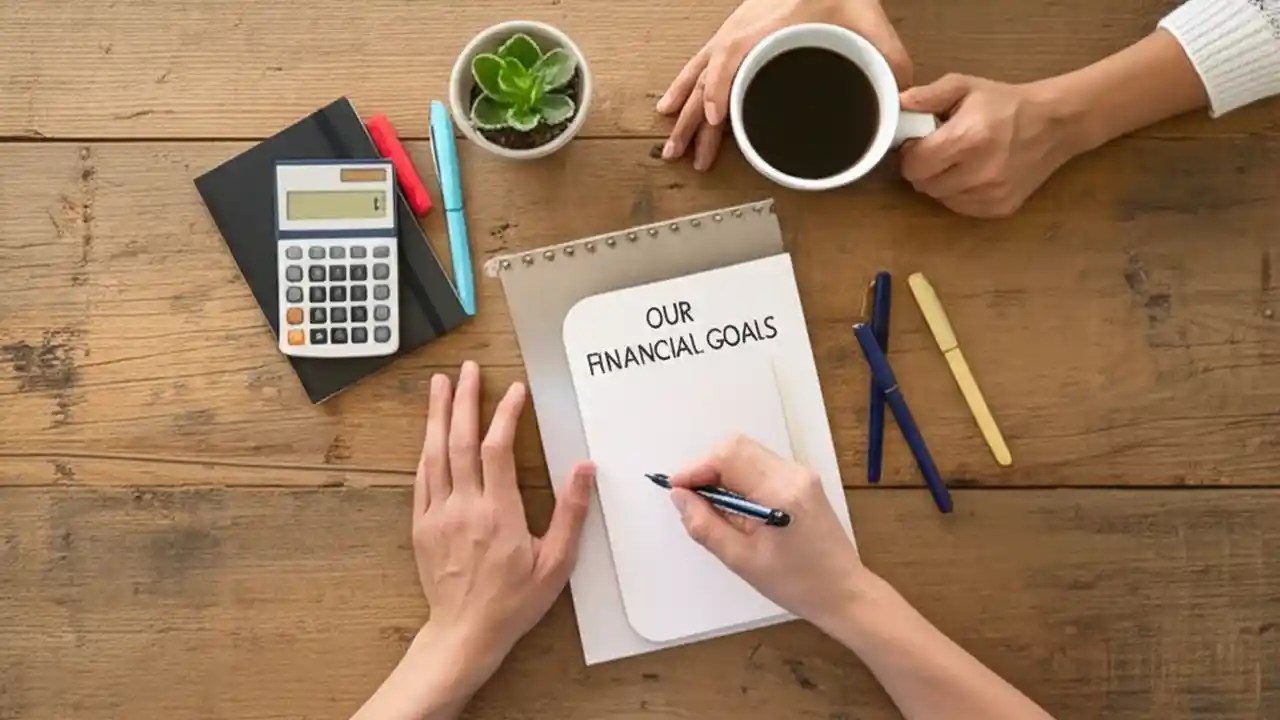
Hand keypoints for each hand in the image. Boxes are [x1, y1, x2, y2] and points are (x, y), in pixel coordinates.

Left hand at [409, 362, 594, 705]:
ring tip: (440, 385)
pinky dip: (426, 449)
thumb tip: (585, 468)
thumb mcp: (556, 562)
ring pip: (435, 453)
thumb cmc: (514, 601)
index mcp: (498, 513)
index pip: (498, 449)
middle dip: (465, 400)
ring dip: (438, 415)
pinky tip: (430, 433)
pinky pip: (422, 478)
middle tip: (470, 370)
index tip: (516, 391)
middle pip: (461, 440)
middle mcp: (464, 507)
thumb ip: (571, 512)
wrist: (465, 633)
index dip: (506, 414)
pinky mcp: (422, 526)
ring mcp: (438, 515)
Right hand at [656, 0, 910, 170]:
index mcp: (770, 26)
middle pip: (707, 77)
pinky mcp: (730, 37)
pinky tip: (669, 109)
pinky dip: (682, 88)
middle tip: (683, 156)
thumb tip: (900, 101)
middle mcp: (742, 31)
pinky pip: (698, 64)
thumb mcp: (867, 18)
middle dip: (693, 120)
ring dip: (683, 113)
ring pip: (697, 75)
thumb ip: (888, 58)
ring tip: (671, 149)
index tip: (716, 120)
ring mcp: (731, 34)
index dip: (720, 88)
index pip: (734, 55)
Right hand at [668, 435, 864, 632]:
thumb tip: (680, 497)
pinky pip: (760, 466)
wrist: (843, 592)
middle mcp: (793, 473)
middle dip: (706, 468)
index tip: (676, 490)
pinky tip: (736, 509)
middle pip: (736, 447)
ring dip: (722, 473)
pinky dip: (739, 479)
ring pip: (747, 454)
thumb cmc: (795, 584)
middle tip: (691, 499)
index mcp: (780, 492)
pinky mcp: (802, 480)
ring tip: (713, 508)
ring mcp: (801, 474)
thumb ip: (705, 525)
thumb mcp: (742, 560)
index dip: (695, 468)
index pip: (728, 457)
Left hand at [899, 74, 1079, 217]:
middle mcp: (979, 172)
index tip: (920, 142)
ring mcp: (991, 194)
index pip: (914, 165)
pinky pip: (961, 207)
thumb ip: (929, 95)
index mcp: (968, 139)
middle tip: (938, 151)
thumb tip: (899, 105)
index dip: (911, 153)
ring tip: (958, 161)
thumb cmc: (1005, 104)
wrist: (1055, 124)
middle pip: (923, 185)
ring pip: (940, 198)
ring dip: (941, 182)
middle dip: (923, 168)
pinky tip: (973, 174)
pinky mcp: (1000, 208)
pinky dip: (959, 193)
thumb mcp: (965, 87)